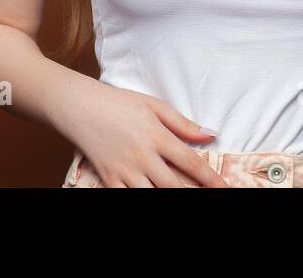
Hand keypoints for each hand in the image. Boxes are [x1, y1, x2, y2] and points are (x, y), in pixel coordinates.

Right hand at [57, 81, 230, 186]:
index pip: (192, 163)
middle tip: (205, 197)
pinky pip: (127, 198)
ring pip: (152, 196)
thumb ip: (183, 123)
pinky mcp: (108, 178)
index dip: (211, 180)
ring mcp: (125, 170)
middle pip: (175, 187)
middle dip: (193, 195)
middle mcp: (143, 156)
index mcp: (157, 136)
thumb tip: (212, 134)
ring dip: (169, 198)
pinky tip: (150, 195)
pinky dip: (139, 199)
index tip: (224, 189)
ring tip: (181, 197)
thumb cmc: (118, 102)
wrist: (78, 105)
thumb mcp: (153, 105)